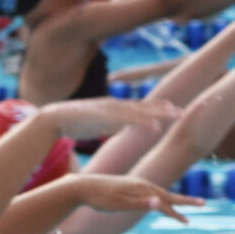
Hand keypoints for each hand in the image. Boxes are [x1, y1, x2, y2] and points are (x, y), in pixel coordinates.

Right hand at [38, 95, 179, 141]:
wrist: (53, 119)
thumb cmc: (71, 123)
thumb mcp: (95, 123)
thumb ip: (108, 124)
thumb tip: (118, 128)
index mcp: (112, 107)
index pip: (138, 106)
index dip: (155, 107)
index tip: (170, 108)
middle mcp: (114, 105)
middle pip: (144, 106)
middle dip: (163, 108)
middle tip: (181, 111)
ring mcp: (111, 110)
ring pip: (141, 110)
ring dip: (160, 113)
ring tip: (176, 115)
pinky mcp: (106, 117)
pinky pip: (129, 120)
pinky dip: (143, 122)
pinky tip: (155, 127)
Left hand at [66, 174, 203, 222]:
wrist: (84, 186)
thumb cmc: (101, 198)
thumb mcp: (120, 204)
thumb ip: (140, 204)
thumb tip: (159, 204)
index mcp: (144, 189)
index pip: (166, 203)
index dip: (177, 213)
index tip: (188, 222)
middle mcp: (143, 184)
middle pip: (168, 195)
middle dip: (185, 201)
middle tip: (203, 204)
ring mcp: (137, 185)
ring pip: (160, 194)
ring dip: (173, 200)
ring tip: (183, 207)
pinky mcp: (130, 187)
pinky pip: (150, 193)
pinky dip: (160, 198)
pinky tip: (158, 202)